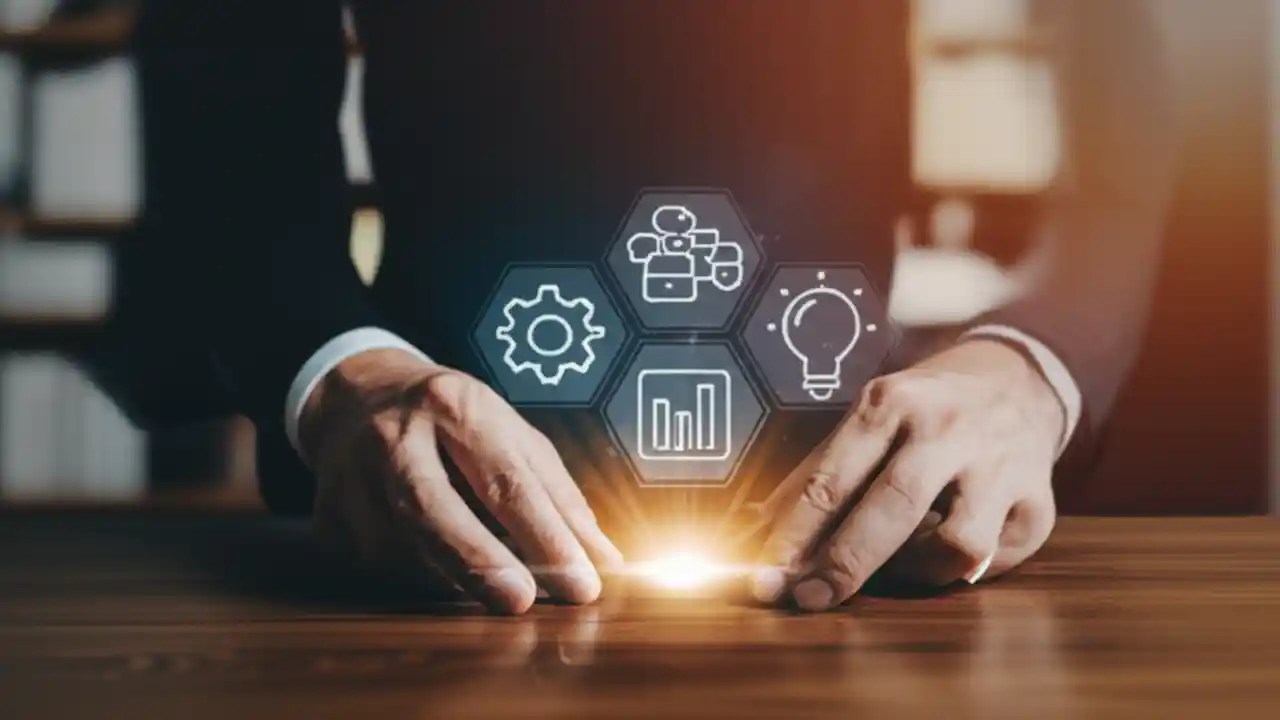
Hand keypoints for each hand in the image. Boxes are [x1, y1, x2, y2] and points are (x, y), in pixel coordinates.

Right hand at [300, 348, 622, 613]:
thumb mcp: (512, 435)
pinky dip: (419, 576)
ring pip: (405, 550)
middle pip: (432, 509)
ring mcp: (349, 479)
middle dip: (479, 561)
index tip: (582, 582)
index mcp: (453, 404)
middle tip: (521, 602)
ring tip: (491, 582)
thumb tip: (603, 561)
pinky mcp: (326, 518)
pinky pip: (380, 567)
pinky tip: (435, 564)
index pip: (505, 478)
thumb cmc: (453, 420)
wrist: (357, 396)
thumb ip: (559, 497)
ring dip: (455, 578)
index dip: (546, 535)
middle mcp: (393, 437)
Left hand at [752, 339, 1063, 610]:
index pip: (834, 477)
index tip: (768, 575)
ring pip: (956, 544)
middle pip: (893, 508)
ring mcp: (1000, 466)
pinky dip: (964, 572)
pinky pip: (996, 561)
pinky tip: (946, 558)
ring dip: (914, 571)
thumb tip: (754, 532)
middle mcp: (948, 429)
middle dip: (844, 564)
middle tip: (808, 599)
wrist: (1017, 380)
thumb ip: (815, 474)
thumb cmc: (923, 410)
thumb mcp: (868, 419)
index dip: (796, 535)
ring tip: (897, 564)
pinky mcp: (1040, 503)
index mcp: (892, 402)